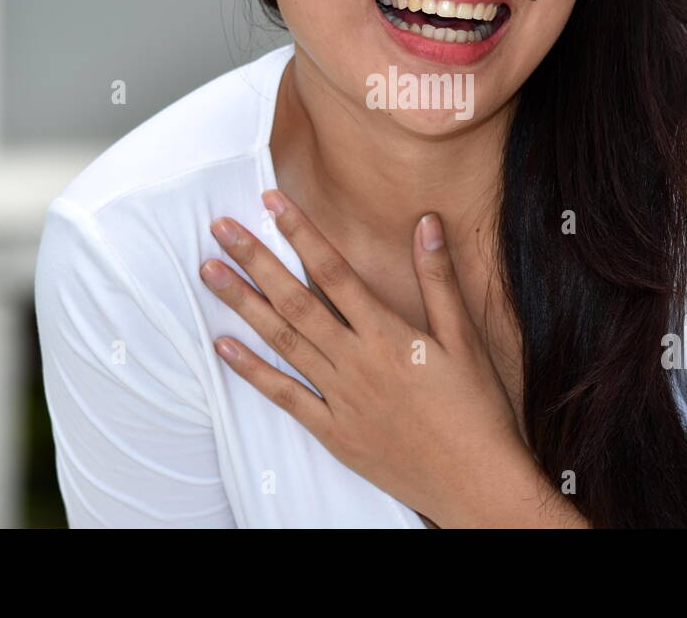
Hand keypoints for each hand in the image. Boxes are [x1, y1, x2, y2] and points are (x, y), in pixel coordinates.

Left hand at [199, 188, 528, 526]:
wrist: (475, 483)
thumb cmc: (477, 411)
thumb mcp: (465, 339)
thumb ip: (439, 280)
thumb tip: (427, 223)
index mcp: (389, 334)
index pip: (334, 271)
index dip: (300, 233)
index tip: (272, 202)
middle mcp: (357, 361)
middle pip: (295, 300)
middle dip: (255, 259)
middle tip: (220, 228)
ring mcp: (341, 398)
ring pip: (282, 341)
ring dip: (242, 304)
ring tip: (210, 273)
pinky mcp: (334, 430)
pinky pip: (284, 396)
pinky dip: (251, 371)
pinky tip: (223, 346)